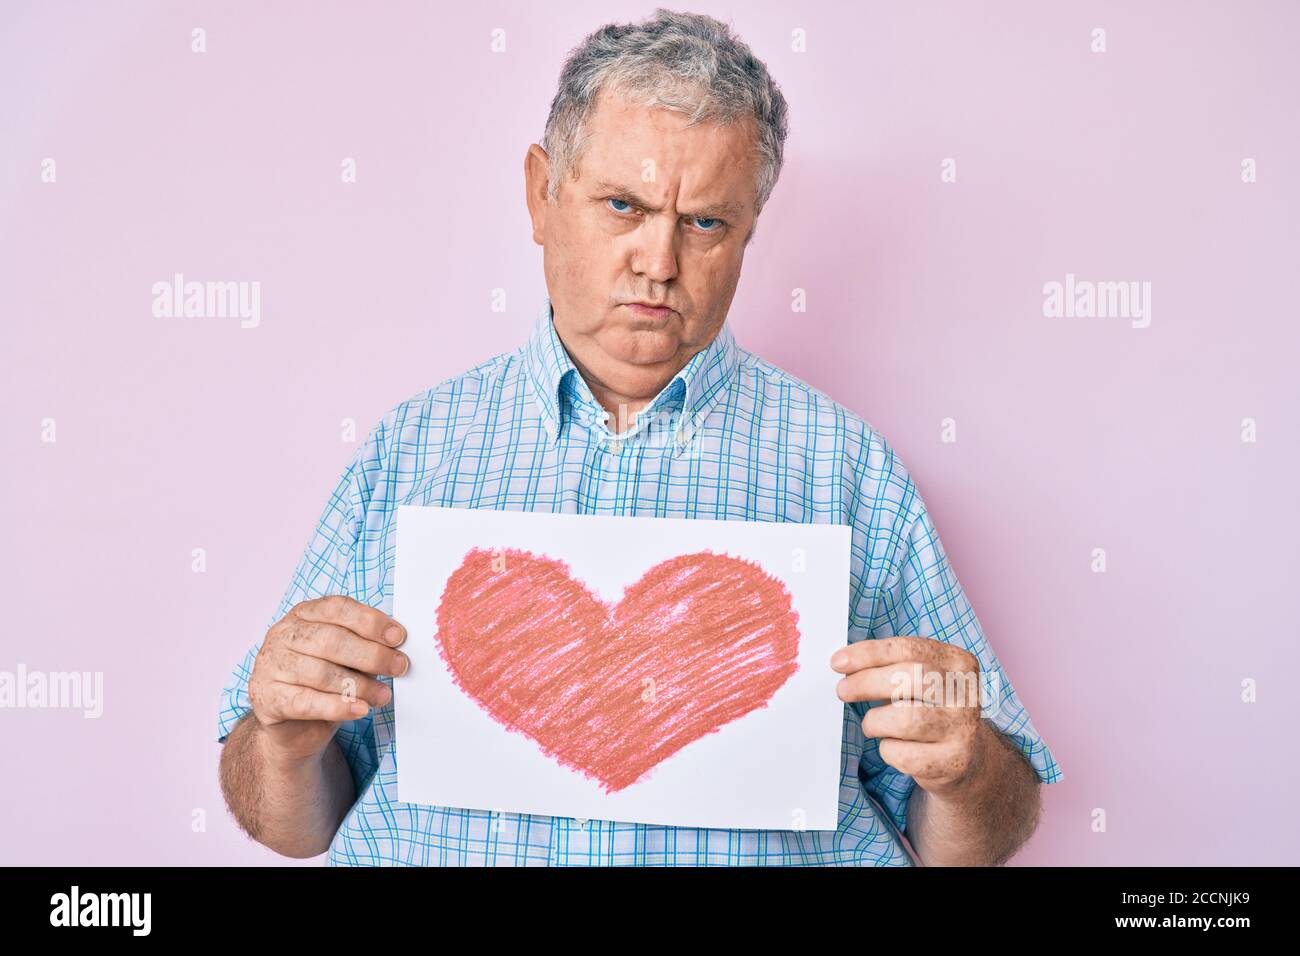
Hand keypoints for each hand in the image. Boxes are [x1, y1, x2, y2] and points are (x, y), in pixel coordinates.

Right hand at [248, 595, 409, 763]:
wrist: (294, 725)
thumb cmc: (325, 682)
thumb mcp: (346, 657)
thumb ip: (365, 645)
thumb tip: (397, 647)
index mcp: (303, 615)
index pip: (337, 608)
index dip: (370, 621)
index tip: (398, 637)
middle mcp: (282, 635)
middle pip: (330, 639)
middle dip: (371, 654)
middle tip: (398, 667)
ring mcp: (270, 665)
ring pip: (320, 672)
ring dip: (359, 685)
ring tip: (383, 695)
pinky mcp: (266, 698)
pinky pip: (305, 702)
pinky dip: (337, 706)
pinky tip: (360, 710)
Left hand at [830, 635, 985, 796]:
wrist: (965, 757)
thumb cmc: (929, 709)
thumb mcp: (921, 680)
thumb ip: (890, 666)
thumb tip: (845, 663)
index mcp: (959, 662)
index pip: (910, 649)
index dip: (869, 653)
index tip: (838, 662)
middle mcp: (966, 693)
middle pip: (910, 678)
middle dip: (866, 682)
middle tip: (843, 690)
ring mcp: (963, 729)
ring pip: (906, 719)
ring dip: (876, 721)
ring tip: (871, 724)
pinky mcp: (954, 761)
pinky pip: (904, 754)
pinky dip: (888, 750)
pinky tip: (893, 746)